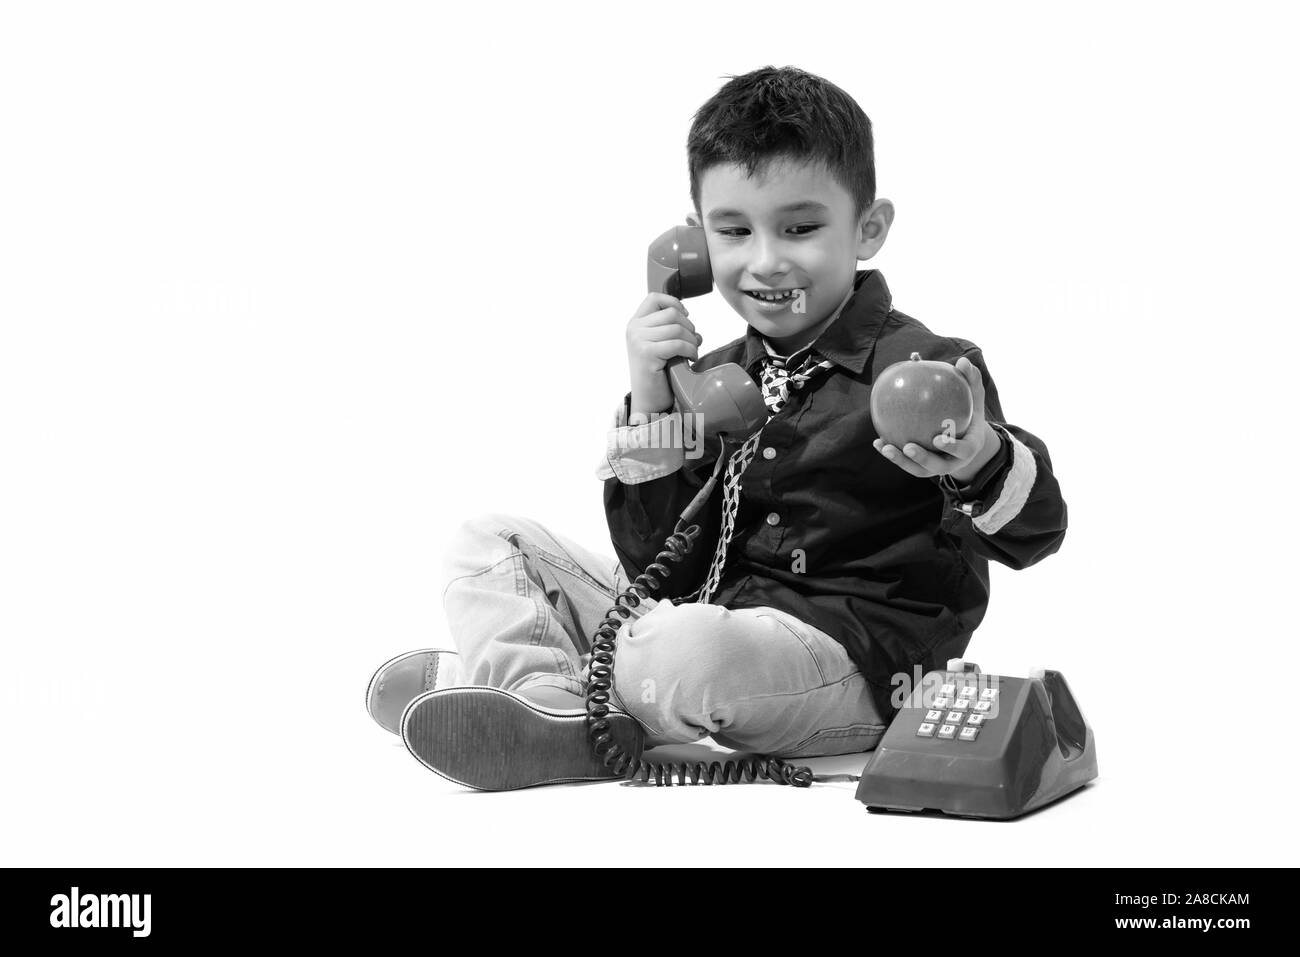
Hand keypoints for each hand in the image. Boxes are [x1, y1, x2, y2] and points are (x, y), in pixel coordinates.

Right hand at [626, 293, 703, 413]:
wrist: (648, 400)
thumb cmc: (658, 373)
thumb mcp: (659, 344)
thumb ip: (668, 329)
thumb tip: (690, 320)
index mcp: (635, 324)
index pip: (654, 298)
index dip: (674, 303)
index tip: (685, 317)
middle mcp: (634, 329)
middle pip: (672, 313)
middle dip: (689, 327)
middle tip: (692, 343)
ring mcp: (638, 341)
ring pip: (677, 328)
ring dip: (692, 341)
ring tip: (692, 352)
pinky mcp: (647, 354)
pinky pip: (678, 343)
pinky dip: (690, 350)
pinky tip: (690, 359)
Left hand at [872, 356, 1001, 484]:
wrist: (967, 438)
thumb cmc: (970, 412)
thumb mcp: (974, 397)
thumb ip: (971, 381)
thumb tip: (963, 361)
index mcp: (969, 448)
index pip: (962, 451)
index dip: (951, 447)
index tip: (938, 439)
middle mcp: (953, 462)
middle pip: (938, 466)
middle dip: (922, 459)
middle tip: (908, 447)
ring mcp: (937, 468)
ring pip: (918, 470)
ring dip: (901, 461)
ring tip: (885, 447)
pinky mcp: (922, 467)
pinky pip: (905, 462)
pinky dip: (892, 453)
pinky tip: (877, 441)